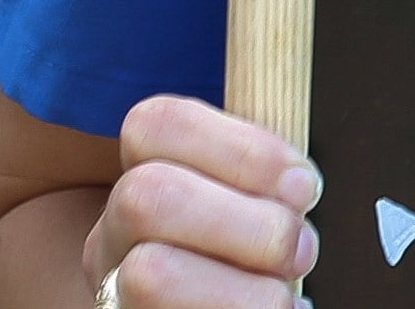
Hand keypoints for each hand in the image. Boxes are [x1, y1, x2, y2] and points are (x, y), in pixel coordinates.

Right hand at [81, 97, 318, 307]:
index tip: (302, 186)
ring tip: (282, 298)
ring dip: (244, 290)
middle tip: (300, 251)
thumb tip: (298, 185)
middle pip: (148, 193)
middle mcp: (113, 235)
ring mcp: (112, 290)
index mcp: (144, 180)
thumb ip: (267, 180)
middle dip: (250, 223)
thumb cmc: (247, 262)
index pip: (157, 123)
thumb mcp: (256, 205)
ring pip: (149, 273)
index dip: (245, 149)